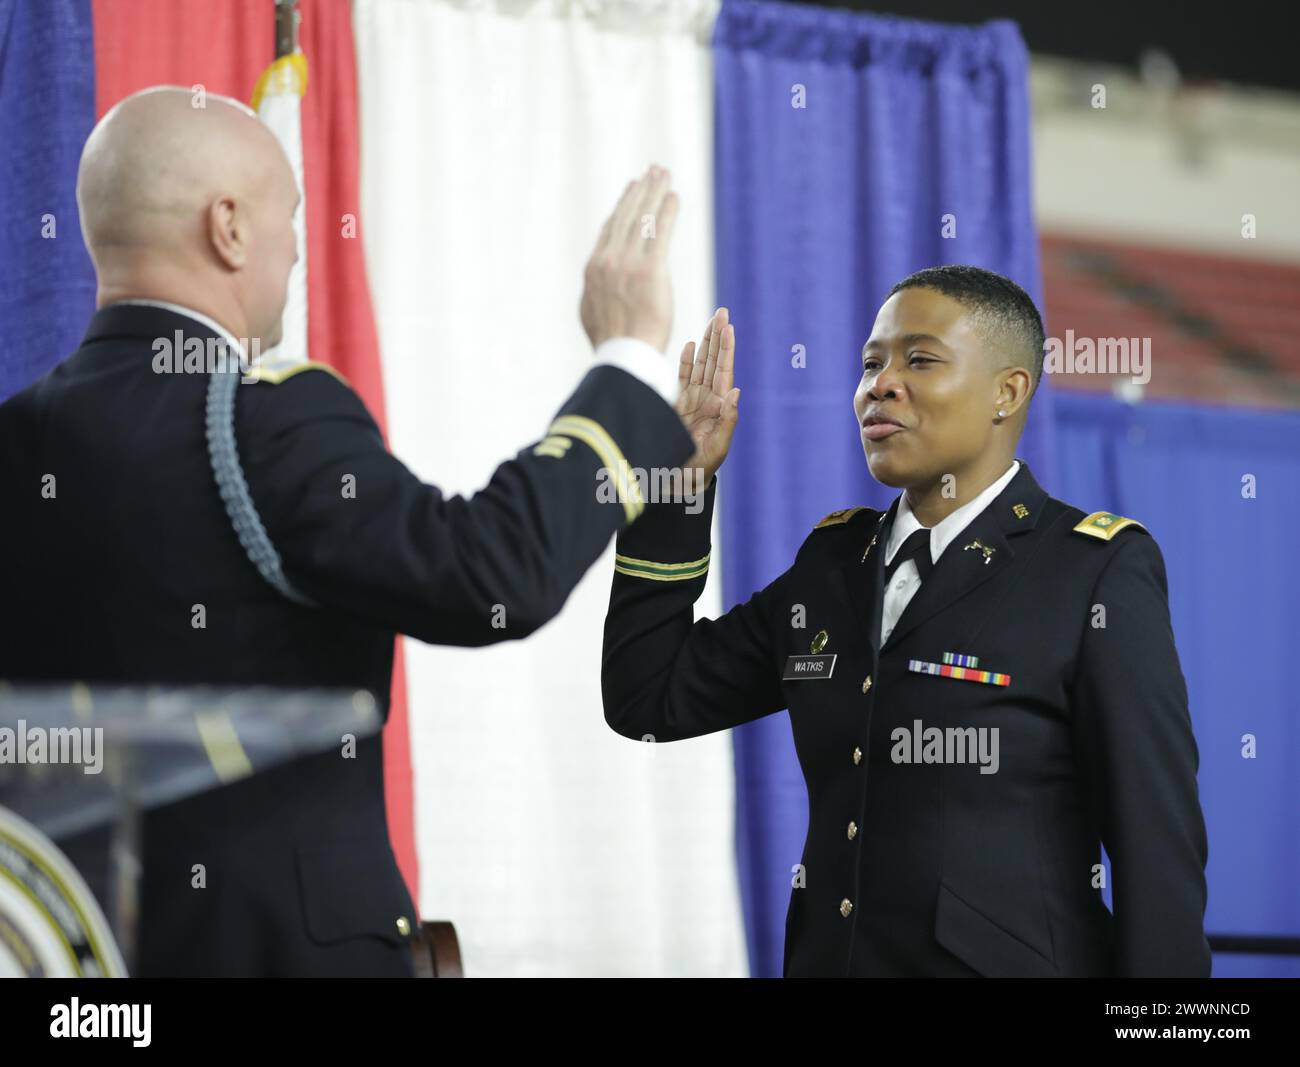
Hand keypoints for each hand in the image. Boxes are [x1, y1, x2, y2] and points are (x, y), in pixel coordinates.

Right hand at [580, 166, 677, 351]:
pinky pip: (660, 232)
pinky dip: (666, 211)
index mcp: (593, 270)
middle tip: (652, 170)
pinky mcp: (650, 270)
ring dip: (654, 192)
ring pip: (642, 218)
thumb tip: (595, 288)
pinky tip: (673, 196)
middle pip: (626, 216)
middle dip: (641, 190)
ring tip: (663, 174)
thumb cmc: (611, 344)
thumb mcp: (591, 314)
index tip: (632, 189)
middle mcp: (608, 261)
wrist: (622, 357)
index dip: (623, 206)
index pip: (611, 228)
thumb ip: (595, 294)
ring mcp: (627, 264)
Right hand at [676, 307, 739, 485]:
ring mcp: (692, 402)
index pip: (723, 370)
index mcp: (718, 407)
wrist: (679, 484)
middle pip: (713, 361)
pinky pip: (682, 379)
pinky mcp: (677, 407)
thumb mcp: (716, 448)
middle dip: (717, 337)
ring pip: (699, 366)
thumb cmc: (699, 470)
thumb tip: (736, 390)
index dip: (726, 348)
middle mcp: (707, 400)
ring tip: (709, 321)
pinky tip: (688, 345)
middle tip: (722, 312)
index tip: (728, 326)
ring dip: (704, 343)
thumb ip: (727, 420)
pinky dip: (685, 362)